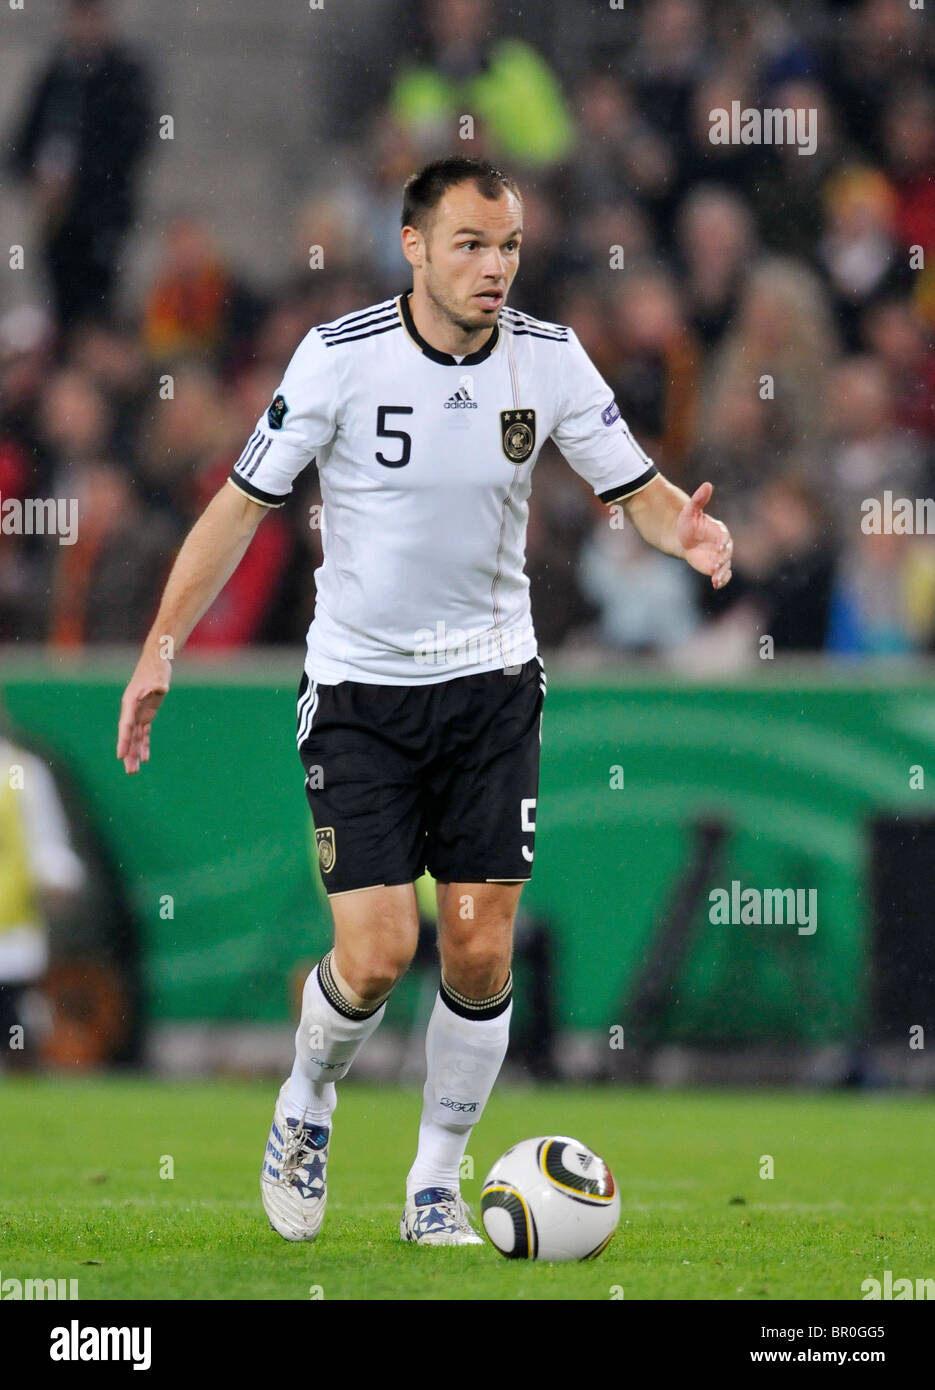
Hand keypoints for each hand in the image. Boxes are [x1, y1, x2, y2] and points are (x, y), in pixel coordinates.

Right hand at [117, 653, 171, 773]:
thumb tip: (158, 689)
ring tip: (134, 771)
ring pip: (134, 738)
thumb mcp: (158, 676)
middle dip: (129, 754)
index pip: (126, 726)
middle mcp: (132, 710)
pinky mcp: (146, 714)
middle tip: (130, 772)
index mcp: (131, 703)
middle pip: (129, 736)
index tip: (121, 756)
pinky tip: (145, 758)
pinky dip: (144, 745)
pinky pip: (144, 733)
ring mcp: (138, 713)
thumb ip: (158, 685)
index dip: (123, 742)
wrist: (156, 660)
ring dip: (135, 754)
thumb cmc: (157, 668)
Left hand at [675, 482, 732, 588]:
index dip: (722, 543)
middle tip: (715, 567)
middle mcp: (723, 544)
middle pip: (727, 553)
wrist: (682, 538)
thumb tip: (707, 484)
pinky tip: (715, 584)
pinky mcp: (716, 567)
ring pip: (726, 566)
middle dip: (723, 560)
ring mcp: (720, 557)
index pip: (724, 537)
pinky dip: (722, 580)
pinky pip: (723, 574)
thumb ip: (699, 500)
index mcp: (719, 530)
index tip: (718, 549)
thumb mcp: (690, 511)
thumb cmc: (687, 523)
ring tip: (715, 580)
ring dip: (722, 574)